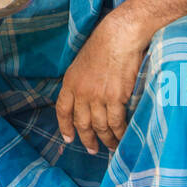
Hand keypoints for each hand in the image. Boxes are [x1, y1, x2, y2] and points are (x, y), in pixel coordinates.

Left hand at [56, 9, 151, 153]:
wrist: (119, 37)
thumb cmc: (104, 44)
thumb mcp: (82, 62)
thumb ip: (81, 81)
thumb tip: (86, 97)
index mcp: (70, 82)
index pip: (63, 110)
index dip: (65, 127)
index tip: (68, 138)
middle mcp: (81, 92)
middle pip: (82, 123)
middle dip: (87, 139)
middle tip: (92, 150)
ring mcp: (98, 97)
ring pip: (100, 126)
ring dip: (106, 139)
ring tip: (111, 146)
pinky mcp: (116, 98)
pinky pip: (116, 122)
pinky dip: (120, 133)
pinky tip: (123, 137)